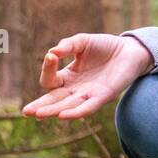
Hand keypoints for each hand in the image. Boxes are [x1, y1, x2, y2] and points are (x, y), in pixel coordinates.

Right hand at [21, 33, 154, 120]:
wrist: (130, 49)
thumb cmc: (104, 46)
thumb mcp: (82, 42)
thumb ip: (67, 46)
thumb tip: (51, 53)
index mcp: (68, 77)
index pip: (50, 80)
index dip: (47, 69)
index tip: (52, 57)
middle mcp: (76, 89)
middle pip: (54, 100)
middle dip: (40, 106)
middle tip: (26, 112)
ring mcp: (89, 94)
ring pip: (68, 106)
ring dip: (54, 110)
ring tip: (39, 115)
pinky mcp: (104, 96)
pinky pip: (88, 107)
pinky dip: (76, 112)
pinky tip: (63, 115)